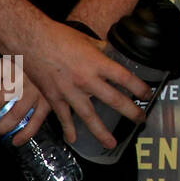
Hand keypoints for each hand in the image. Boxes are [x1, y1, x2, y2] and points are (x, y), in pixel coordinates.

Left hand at [0, 62, 49, 146]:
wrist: (56, 57)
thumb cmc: (28, 60)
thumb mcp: (10, 57)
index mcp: (8, 63)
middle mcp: (22, 77)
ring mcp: (37, 90)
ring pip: (14, 115)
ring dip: (0, 128)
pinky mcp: (48, 101)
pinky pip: (36, 121)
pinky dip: (25, 134)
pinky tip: (16, 140)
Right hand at [18, 21, 151, 147]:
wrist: (31, 40)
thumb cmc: (61, 37)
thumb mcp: (88, 41)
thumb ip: (102, 50)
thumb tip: (113, 54)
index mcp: (97, 63)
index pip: (125, 78)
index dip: (139, 88)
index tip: (148, 94)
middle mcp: (86, 79)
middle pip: (113, 100)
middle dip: (130, 112)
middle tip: (141, 120)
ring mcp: (69, 91)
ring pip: (88, 116)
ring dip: (101, 131)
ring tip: (112, 143)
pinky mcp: (54, 96)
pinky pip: (63, 116)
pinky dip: (68, 129)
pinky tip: (74, 140)